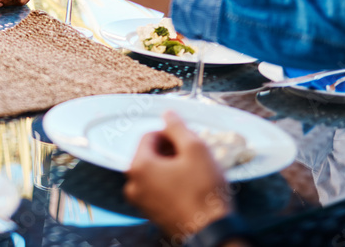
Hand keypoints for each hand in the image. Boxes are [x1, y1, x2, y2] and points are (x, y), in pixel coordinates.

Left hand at [124, 111, 232, 239]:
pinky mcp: (151, 213)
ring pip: (154, 171)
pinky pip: (157, 187)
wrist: (211, 231)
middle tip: (192, 156)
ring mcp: (140, 201)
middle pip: (150, 153)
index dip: (170, 134)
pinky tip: (189, 186)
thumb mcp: (195, 149)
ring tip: (193, 172)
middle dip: (170, 150)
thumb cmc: (204, 191)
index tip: (188, 141)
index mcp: (139, 166)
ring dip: (171, 166)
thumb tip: (168, 113)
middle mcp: (133, 184)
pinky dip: (170, 182)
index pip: (150, 135)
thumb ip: (178, 127)